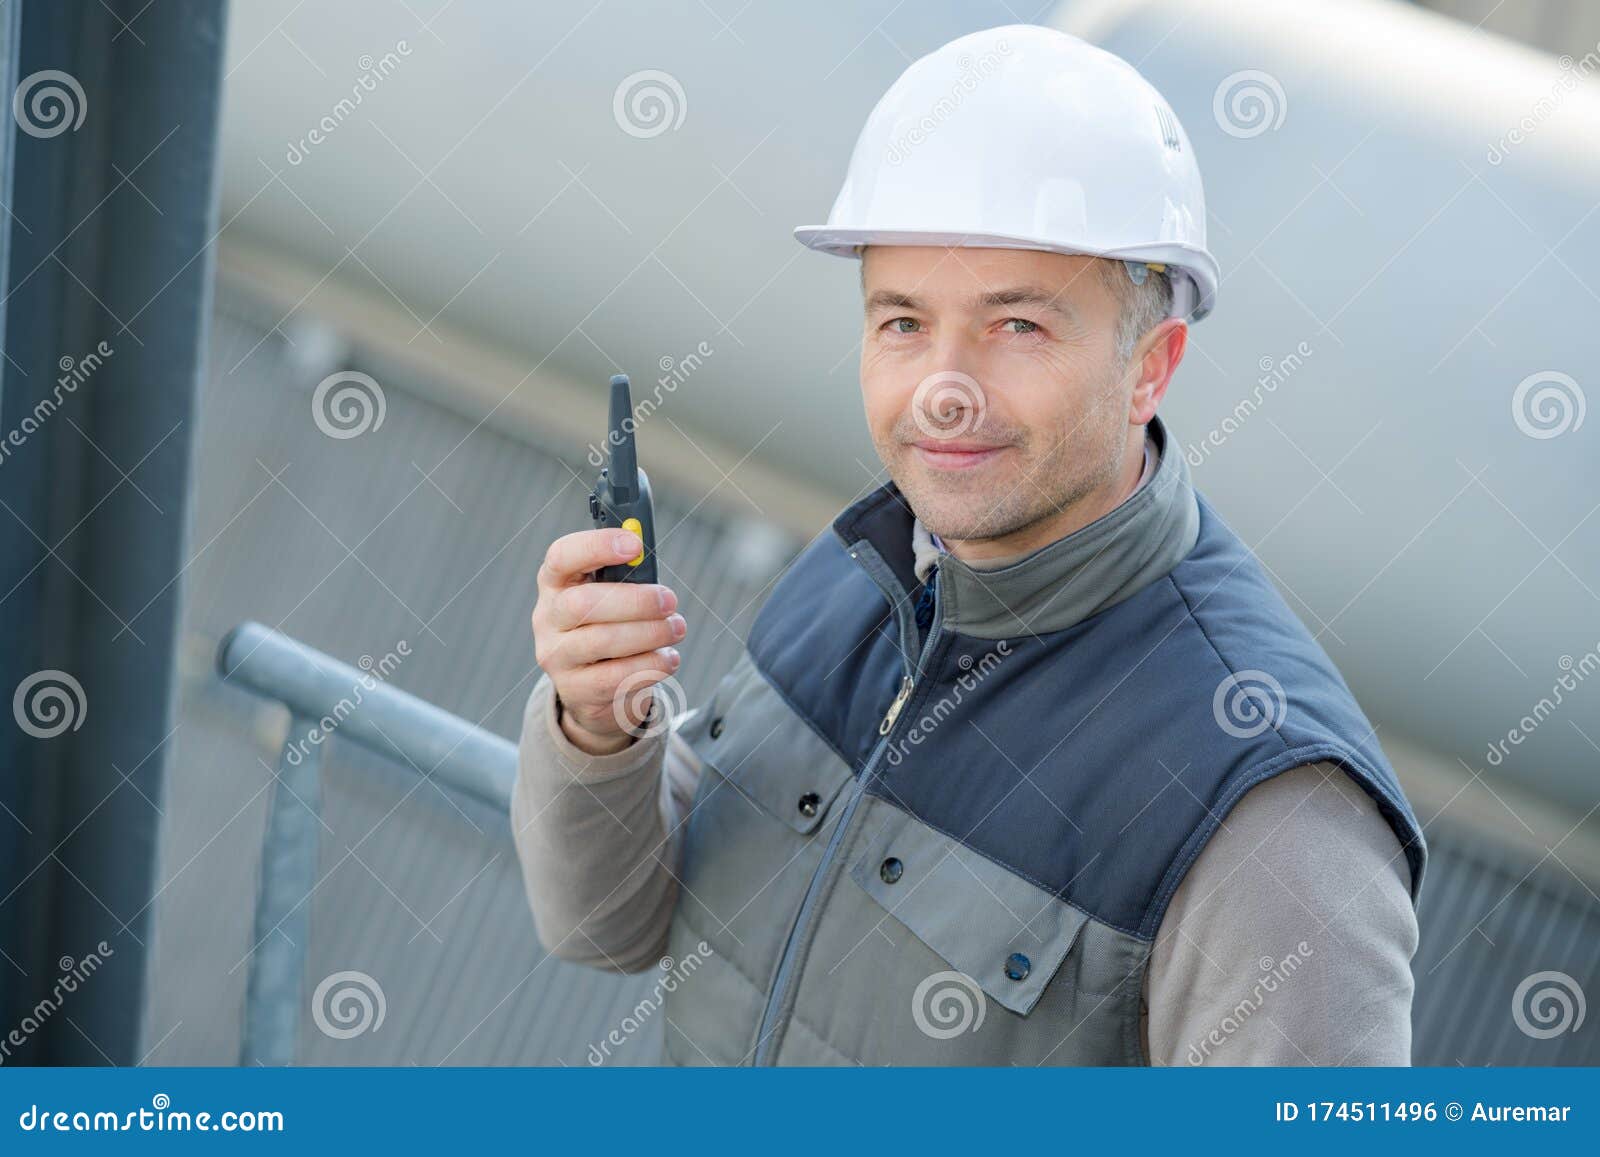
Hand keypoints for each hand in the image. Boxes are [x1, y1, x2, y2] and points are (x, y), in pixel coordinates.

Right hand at [531, 528, 684, 755]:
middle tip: (669, 600)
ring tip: (676, 629)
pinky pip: (614, 678)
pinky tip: (668, 658)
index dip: (596, 546)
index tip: (635, 545)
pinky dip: (649, 665)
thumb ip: (627, 576)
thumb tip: (648, 562)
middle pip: (582, 603)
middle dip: (635, 601)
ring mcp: (556, 656)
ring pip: (601, 641)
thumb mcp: (613, 595)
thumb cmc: (611, 625)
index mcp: (556, 582)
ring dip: (649, 633)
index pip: (562, 556)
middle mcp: (547, 618)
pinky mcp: (574, 689)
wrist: (595, 687)